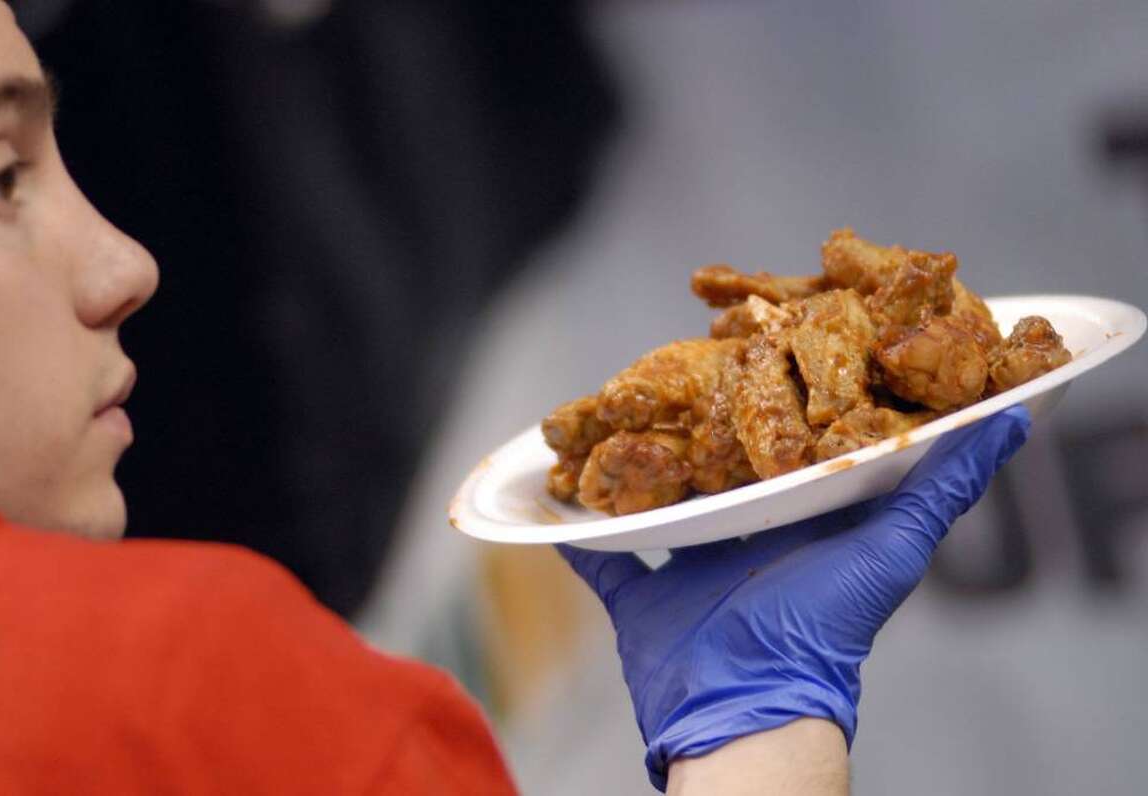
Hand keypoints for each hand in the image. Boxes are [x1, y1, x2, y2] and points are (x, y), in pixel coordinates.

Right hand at [559, 407, 1029, 790]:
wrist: (748, 703)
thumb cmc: (824, 625)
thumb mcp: (892, 547)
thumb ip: (944, 487)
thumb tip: (1012, 422)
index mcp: (796, 517)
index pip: (784, 442)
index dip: (774, 395)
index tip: (759, 338)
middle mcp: (743, 534)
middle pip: (713, 465)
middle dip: (695, 422)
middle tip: (672, 363)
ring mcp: (686, 564)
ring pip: (655, 500)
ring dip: (634, 468)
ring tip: (611, 415)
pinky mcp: (638, 595)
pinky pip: (600, 558)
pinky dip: (574, 537)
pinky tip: (553, 498)